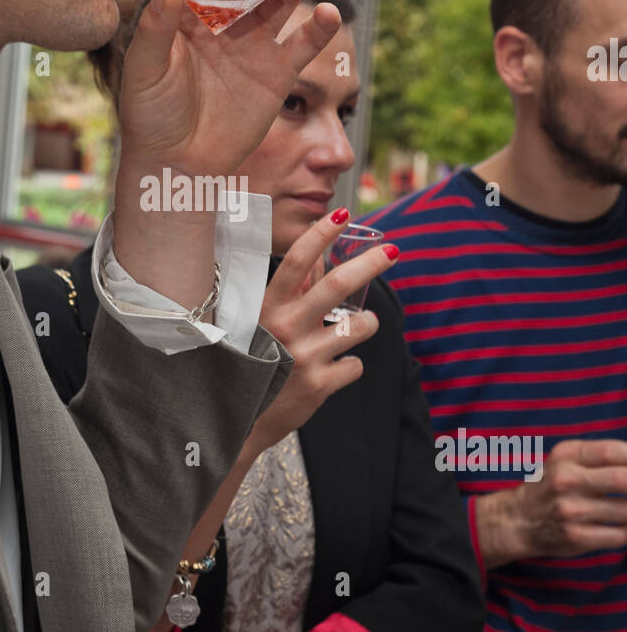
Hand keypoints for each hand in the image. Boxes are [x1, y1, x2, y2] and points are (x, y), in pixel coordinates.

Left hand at [117, 0, 342, 177]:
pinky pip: (304, 44)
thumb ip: (153, 29)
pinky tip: (328, 16)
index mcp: (187, 12)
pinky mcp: (278, 72)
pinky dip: (320, 28)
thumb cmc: (150, 116)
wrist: (178, 164)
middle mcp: (224, 21)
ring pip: (279, 2)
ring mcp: (254, 44)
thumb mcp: (143, 71)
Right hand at [250, 210, 398, 451]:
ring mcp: (305, 357)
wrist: (238, 418)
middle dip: (372, 263)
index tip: (341, 213)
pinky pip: (355, 365)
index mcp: (268, 307)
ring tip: (357, 329)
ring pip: (360, 327)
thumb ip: (290, 293)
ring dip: (367, 325)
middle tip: (393, 251)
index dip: (320, 235)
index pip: (297, 262)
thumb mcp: (260, 322)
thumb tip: (320, 258)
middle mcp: (286, 328)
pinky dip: (349, 366)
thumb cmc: (251, 360)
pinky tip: (331, 371)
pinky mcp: (321, 385)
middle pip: (339, 286)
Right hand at [475, 439, 626, 566]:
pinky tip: (624, 526)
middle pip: (621, 478)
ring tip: (626, 506)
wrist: (517, 519)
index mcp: (566, 455)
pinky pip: (619, 535)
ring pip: (625, 510)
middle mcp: (566, 480)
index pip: (612, 451)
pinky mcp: (576, 537)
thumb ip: (601, 457)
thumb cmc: (552, 486)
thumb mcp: (566, 460)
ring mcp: (570, 510)